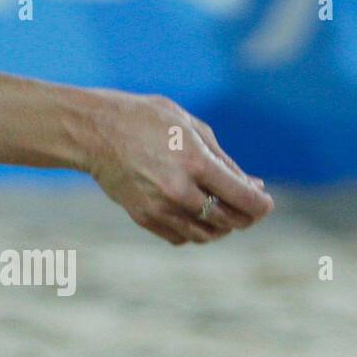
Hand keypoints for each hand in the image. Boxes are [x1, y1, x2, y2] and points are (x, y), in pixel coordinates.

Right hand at [86, 92, 273, 244]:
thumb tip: (253, 185)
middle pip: (230, 221)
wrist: (91, 131)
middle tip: (244, 204)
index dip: (262, 205)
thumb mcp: (188, 125)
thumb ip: (223, 158)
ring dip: (220, 226)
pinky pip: (180, 238)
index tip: (264, 200)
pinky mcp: (143, 217)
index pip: (246, 200)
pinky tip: (192, 213)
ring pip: (206, 235)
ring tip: (218, 209)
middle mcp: (179, 191)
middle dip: (245, 215)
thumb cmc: (142, 119)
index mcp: (195, 163)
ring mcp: (159, 208)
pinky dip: (193, 231)